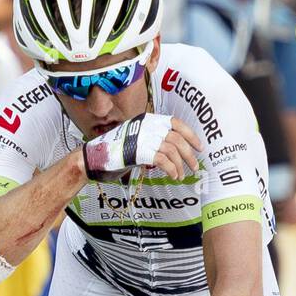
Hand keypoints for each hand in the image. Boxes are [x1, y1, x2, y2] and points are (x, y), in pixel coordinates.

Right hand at [83, 114, 200, 181]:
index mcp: (149, 119)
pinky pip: (164, 161)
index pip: (176, 123)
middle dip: (189, 155)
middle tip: (194, 166)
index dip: (190, 135)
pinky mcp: (140, 151)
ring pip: (172, 151)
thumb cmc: (117, 149)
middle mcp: (148, 126)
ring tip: (180, 175)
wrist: (96, 156)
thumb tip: (175, 150)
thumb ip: (154, 139)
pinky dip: (172, 169)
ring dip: (180, 165)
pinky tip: (172, 175)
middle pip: (177, 139)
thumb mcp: (138, 138)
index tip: (199, 147)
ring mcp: (144, 137)